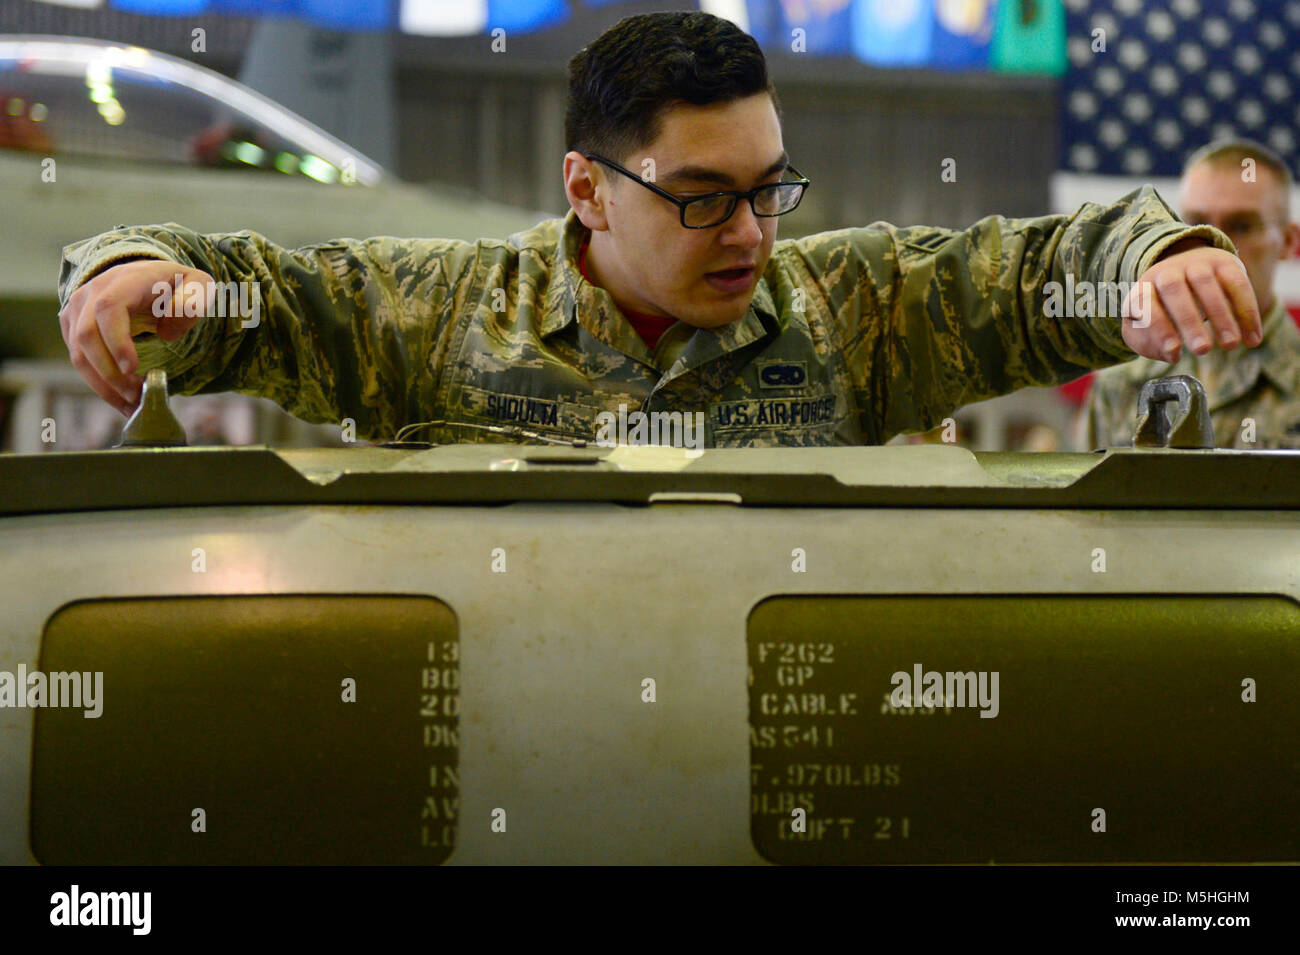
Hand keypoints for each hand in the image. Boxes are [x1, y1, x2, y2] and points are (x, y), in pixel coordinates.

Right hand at [59, 260, 213, 415]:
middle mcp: (93, 291)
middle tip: (137, 396)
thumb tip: (168, 332)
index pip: (109, 308)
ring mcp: (78, 309)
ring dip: (103, 384)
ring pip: (78, 353)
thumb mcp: (198, 286)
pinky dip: (98, 383)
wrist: (147, 276)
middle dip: (111, 372)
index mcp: (125, 280)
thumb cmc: (175, 285)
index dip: (116, 340)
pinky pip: (79, 359)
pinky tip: (121, 398)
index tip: (132, 368)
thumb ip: (194, 301)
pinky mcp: (73, 326)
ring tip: (131, 405)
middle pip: (88, 336)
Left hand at [1122, 243, 1262, 362]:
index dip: (1158, 326)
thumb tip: (1172, 353)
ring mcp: (1195, 263)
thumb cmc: (1164, 311)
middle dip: (1188, 321)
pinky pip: (1237, 284)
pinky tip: (1252, 337)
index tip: (1174, 351)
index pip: (1144, 303)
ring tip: (1230, 345)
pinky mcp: (1224, 262)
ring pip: (1206, 284)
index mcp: (1143, 288)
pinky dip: (1247, 311)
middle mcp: (1166, 271)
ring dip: (1221, 316)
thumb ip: (1150, 343)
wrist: (1187, 273)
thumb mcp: (1146, 327)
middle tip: (1202, 350)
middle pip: (1173, 289)